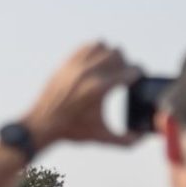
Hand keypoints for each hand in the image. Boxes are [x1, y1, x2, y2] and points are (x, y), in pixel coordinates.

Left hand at [21, 42, 139, 149]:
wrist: (43, 123)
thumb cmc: (72, 130)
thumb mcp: (101, 137)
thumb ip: (125, 140)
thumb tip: (143, 137)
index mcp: (100, 89)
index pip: (130, 71)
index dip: (139, 75)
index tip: (138, 80)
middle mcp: (89, 73)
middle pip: (118, 54)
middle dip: (125, 64)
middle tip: (123, 76)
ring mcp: (77, 65)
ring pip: (104, 46)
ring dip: (110, 55)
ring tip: (110, 68)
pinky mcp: (68, 62)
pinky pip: (88, 46)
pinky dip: (96, 51)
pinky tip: (97, 64)